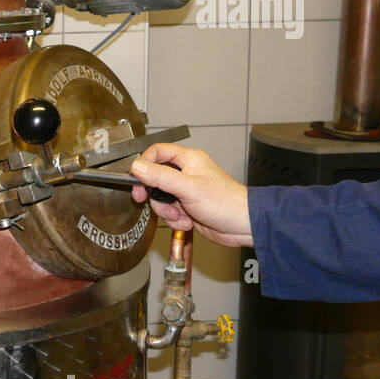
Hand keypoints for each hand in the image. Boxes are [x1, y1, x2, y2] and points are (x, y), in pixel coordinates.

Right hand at [130, 143, 252, 247]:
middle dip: (152, 193)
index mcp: (188, 160)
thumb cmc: (225, 203)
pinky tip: (188, 222)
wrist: (243, 225)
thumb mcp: (188, 187)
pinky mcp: (187, 207)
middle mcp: (186, 173)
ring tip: (180, 215)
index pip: (157, 152)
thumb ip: (160, 176)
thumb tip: (138, 167)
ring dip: (166, 211)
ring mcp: (186, 191)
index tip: (136, 178)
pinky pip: (170, 211)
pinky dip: (175, 219)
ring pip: (160, 198)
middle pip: (155, 177)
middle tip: (144, 199)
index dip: (144, 164)